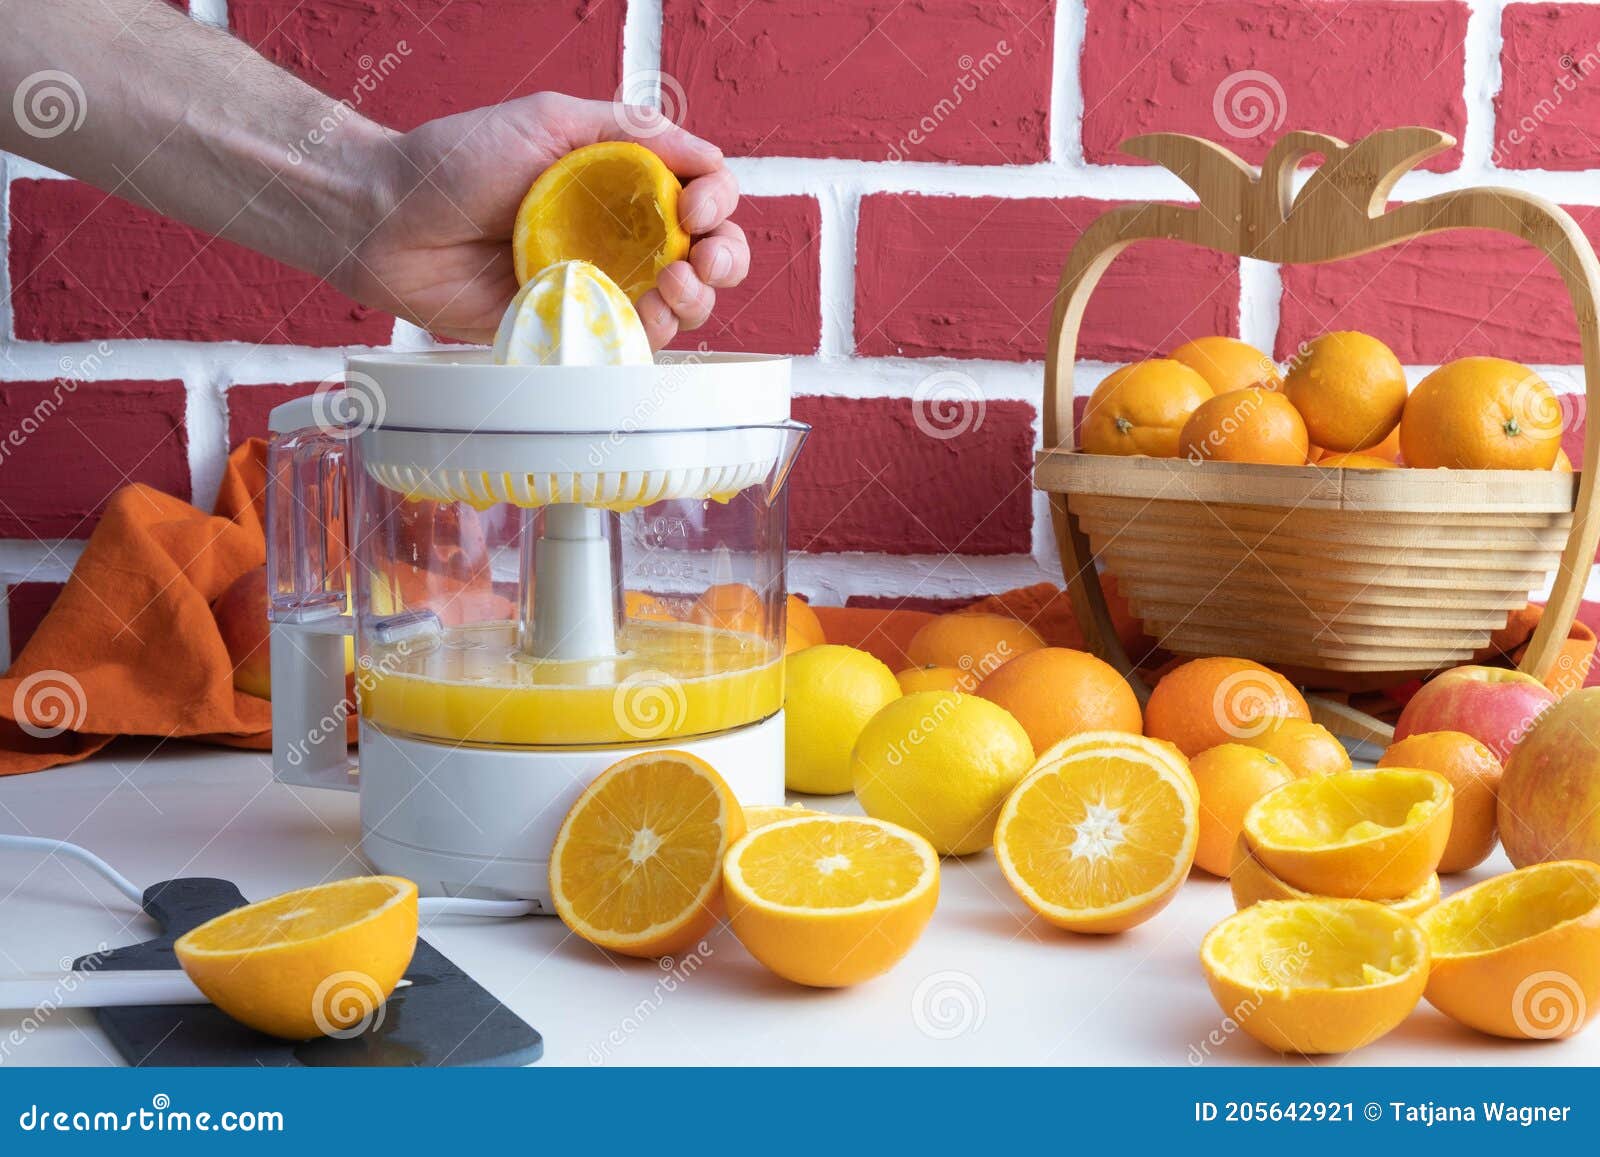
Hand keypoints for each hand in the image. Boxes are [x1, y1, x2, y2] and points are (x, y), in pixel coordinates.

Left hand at [345, 92, 747, 347]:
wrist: (387, 223)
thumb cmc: (456, 162)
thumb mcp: (548, 119)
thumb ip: (628, 129)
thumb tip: (708, 154)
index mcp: (623, 181)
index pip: (703, 195)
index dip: (717, 203)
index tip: (693, 209)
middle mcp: (621, 235)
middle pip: (709, 256)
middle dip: (724, 259)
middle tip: (699, 260)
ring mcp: (599, 285)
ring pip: (682, 305)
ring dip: (695, 301)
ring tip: (670, 288)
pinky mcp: (572, 329)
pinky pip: (630, 343)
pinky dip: (650, 336)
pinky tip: (639, 317)